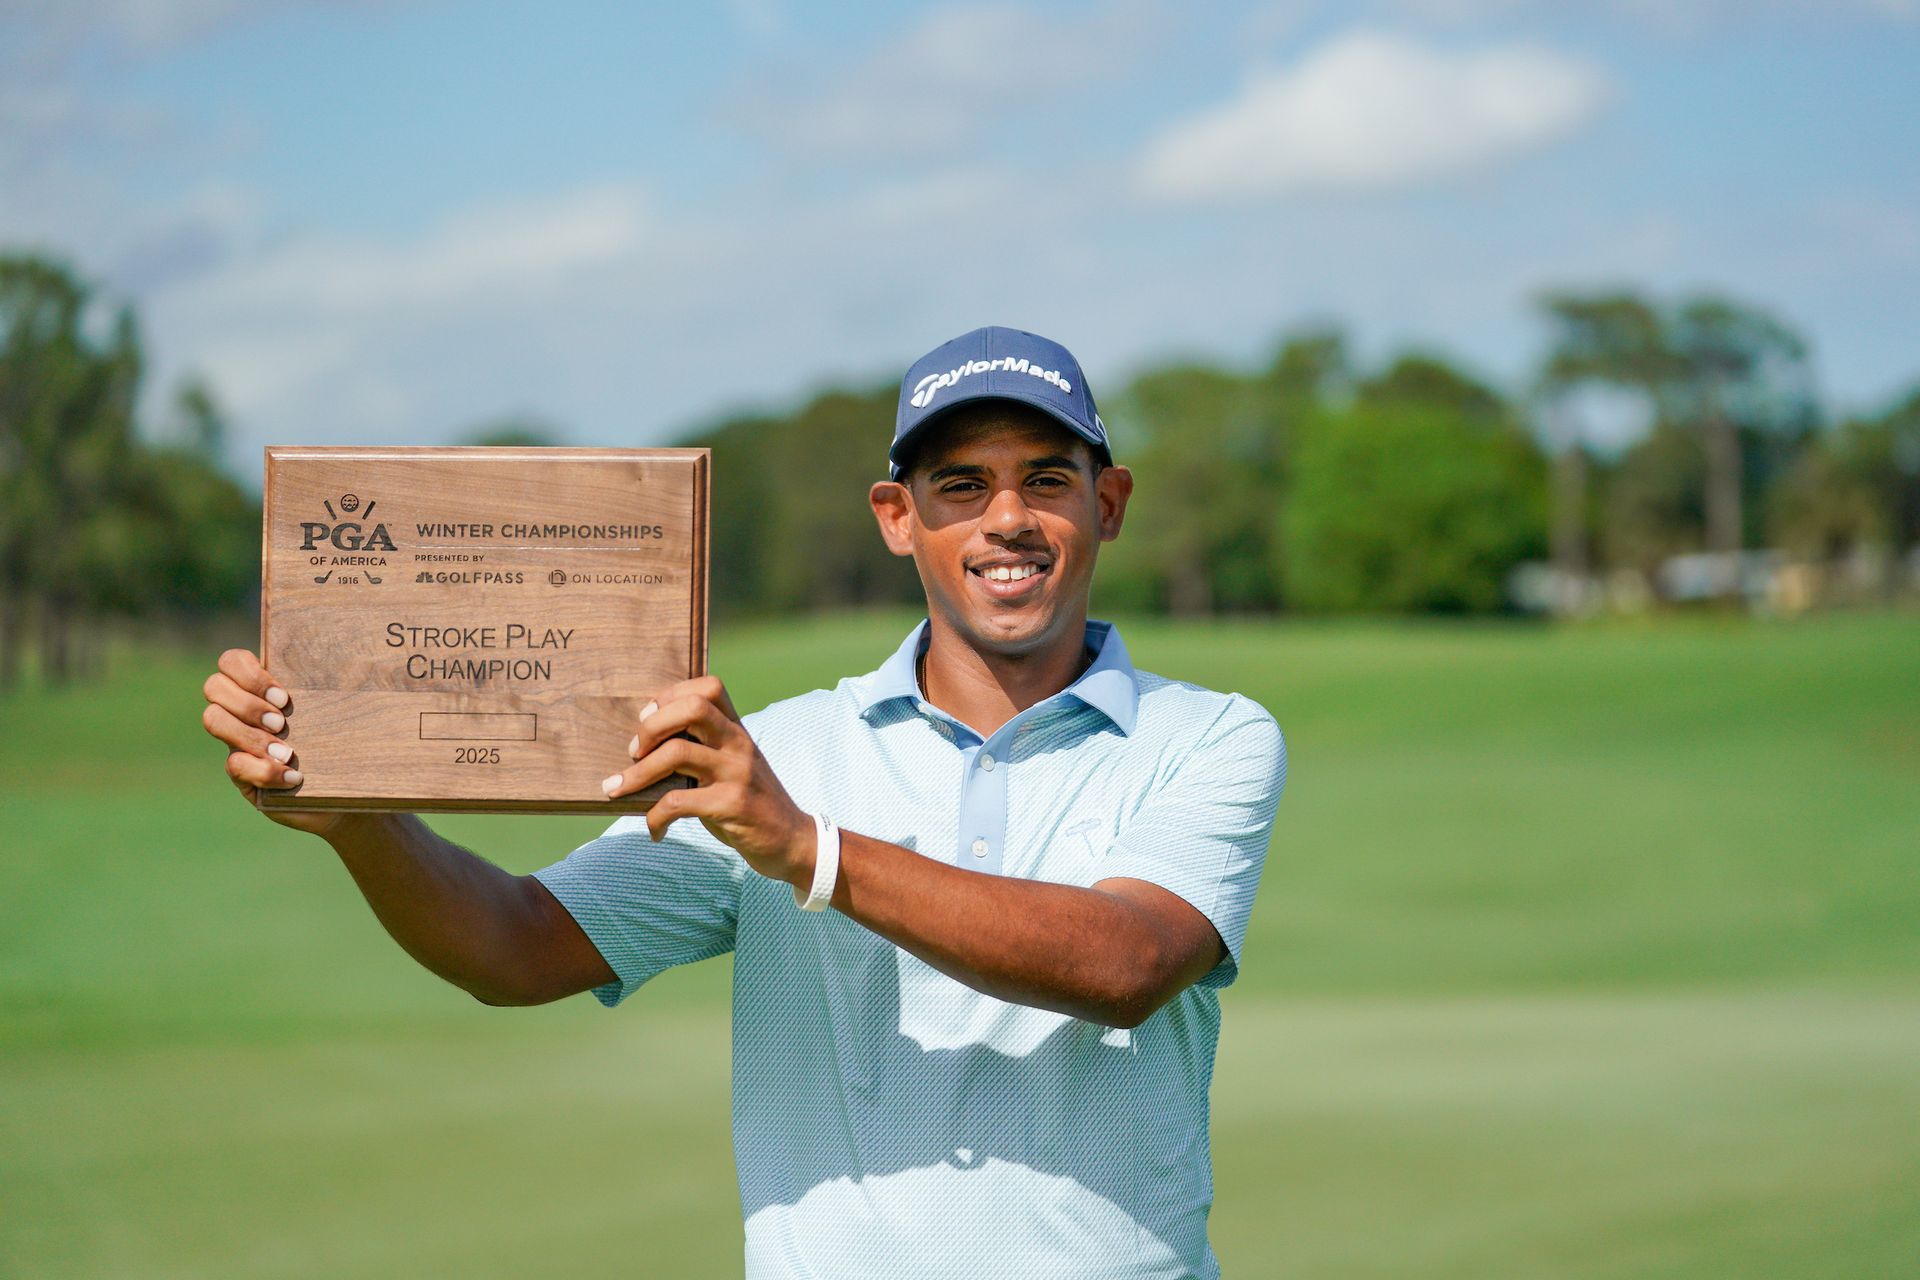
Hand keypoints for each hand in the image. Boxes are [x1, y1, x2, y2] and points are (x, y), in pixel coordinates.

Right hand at [200, 648, 339, 836]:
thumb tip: (354, 663)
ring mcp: (235, 739)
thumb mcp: (336, 708)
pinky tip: (293, 777)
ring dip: (250, 736)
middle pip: (214, 686)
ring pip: (213, 719)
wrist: (343, 788)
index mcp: (261, 686)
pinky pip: (234, 764)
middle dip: (248, 705)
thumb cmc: (342, 739)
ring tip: (287, 753)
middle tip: (281, 724)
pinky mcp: (240, 773)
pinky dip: (265, 771)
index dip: (250, 675)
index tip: (283, 698)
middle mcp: (241, 708)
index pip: (232, 661)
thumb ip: (331, 684)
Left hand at [603, 676, 812, 885]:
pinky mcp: (732, 805)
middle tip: (633, 751)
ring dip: (637, 773)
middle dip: (651, 726)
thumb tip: (645, 744)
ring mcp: (737, 773)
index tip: (647, 717)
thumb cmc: (750, 802)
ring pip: (677, 753)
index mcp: (737, 730)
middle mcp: (739, 744)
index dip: (671, 695)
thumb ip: (704, 748)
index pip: (709, 687)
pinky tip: (654, 830)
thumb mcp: (733, 766)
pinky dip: (655, 817)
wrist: (791, 840)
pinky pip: (678, 803)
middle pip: (692, 709)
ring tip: (619, 789)